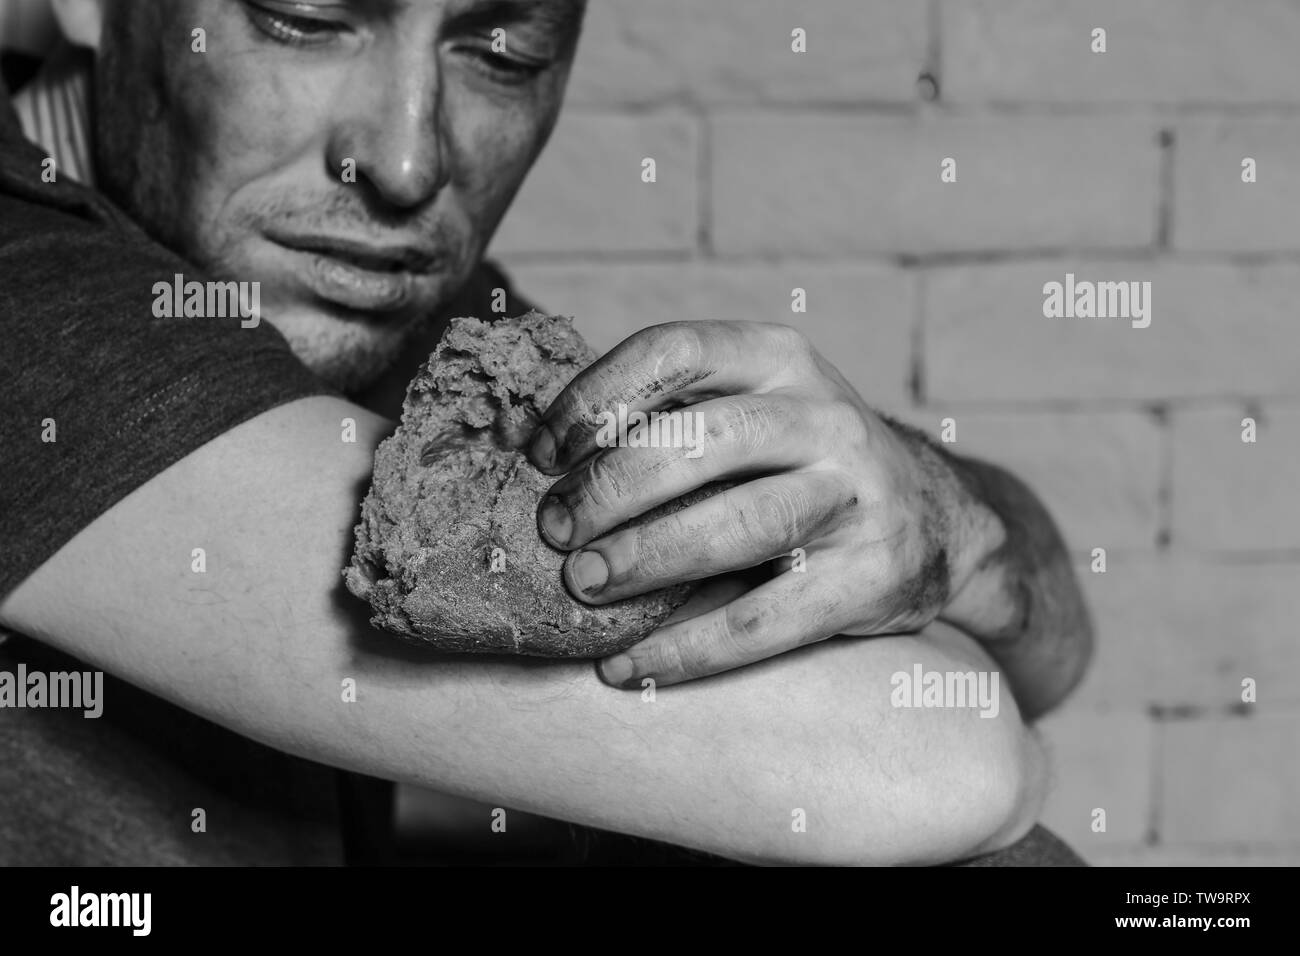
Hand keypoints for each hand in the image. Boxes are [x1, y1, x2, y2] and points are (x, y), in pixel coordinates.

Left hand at [527, 321, 1001, 687]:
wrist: (936, 522)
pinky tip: (629, 667)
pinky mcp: (874, 575)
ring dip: (646, 558)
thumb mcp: (755, 409)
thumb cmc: (803, 464)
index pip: (676, 350)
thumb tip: (537, 455)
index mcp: (781, 359)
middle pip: (701, 439)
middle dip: (612, 487)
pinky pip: (766, 619)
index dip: (596, 396)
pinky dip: (689, 648)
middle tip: (554, 531)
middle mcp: (826, 416)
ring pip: (739, 525)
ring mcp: (858, 495)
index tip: (541, 454)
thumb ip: (673, 415)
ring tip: (582, 587)